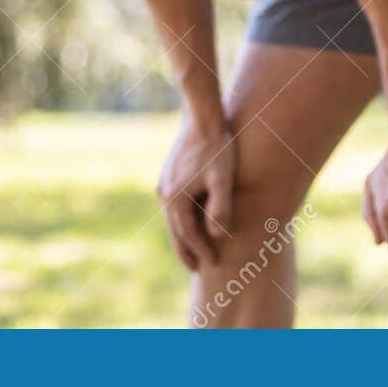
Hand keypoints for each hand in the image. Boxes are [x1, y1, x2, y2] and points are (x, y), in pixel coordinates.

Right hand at [157, 109, 235, 270]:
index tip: (213, 264)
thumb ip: (220, 207)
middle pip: (176, 230)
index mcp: (175, 198)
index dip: (201, 250)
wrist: (202, 116)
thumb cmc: (217, 147)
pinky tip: (191, 220)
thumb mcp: (223, 178)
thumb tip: (217, 235)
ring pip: (173, 218)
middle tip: (196, 269)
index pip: (189, 234)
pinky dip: (182, 219)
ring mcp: (164, 183)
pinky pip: (175, 205)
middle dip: (186, 250)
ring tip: (194, 249)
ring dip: (183, 235)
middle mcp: (165, 193)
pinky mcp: (169, 174)